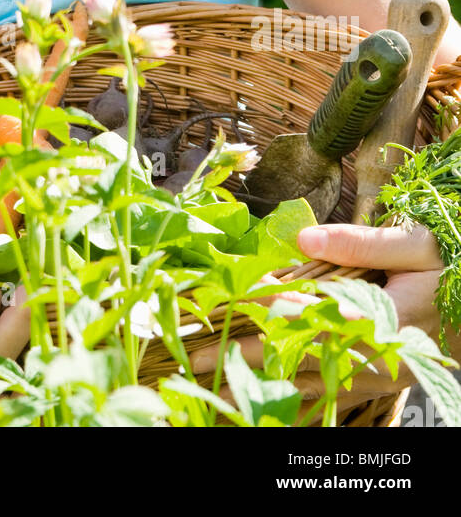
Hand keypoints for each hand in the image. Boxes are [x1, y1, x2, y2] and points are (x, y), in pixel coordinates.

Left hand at [189, 221, 453, 412]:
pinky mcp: (377, 384)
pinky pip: (324, 391)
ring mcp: (377, 378)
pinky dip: (288, 388)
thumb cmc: (449, 266)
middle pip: (301, 358)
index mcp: (387, 319)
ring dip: (259, 375)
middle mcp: (378, 357)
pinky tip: (254, 387)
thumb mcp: (414, 243)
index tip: (235, 308)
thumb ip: (360, 242)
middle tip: (196, 358)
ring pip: (309, 381)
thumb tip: (303, 240)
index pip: (319, 319)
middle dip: (247, 356)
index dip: (275, 314)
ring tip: (210, 372)